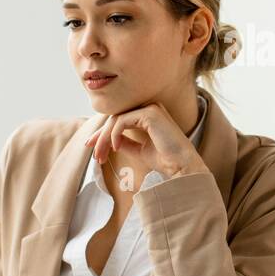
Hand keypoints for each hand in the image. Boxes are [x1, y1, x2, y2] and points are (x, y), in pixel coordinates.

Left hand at [85, 101, 209, 181]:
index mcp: (149, 115)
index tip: (92, 146)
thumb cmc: (165, 160)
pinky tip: (115, 148)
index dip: (104, 133)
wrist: (181, 167)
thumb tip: (109, 139)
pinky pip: (123, 120)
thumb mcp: (139, 150)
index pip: (120, 119)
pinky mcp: (150, 113)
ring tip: (101, 155)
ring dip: (105, 138)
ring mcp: (151, 108)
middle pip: (116, 117)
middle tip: (93, 153)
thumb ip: (126, 142)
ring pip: (117, 119)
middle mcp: (150, 108)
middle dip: (101, 136)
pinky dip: (115, 134)